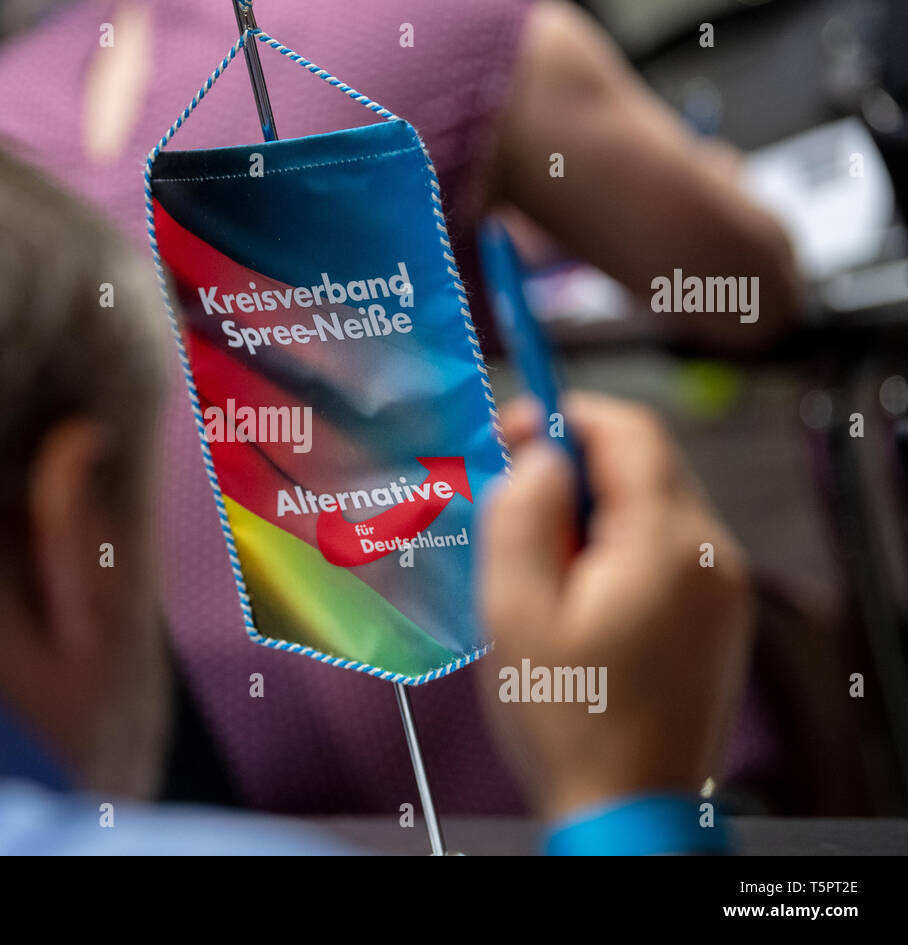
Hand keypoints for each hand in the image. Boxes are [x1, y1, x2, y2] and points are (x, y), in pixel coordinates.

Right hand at [479, 393, 753, 819]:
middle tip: (512, 494)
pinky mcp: (719, 615)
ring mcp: (725, 587)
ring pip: (657, 502)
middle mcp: (713, 554)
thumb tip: (539, 456)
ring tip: (539, 554)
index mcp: (667, 546)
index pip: (629, 430)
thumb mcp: (514, 614)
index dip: (565, 414)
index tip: (511, 432)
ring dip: (595, 505)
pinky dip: (621, 541)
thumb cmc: (565, 719)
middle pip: (646, 462)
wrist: (629, 812)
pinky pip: (670, 546)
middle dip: (576, 461)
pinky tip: (578, 588)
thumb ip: (521, 517)